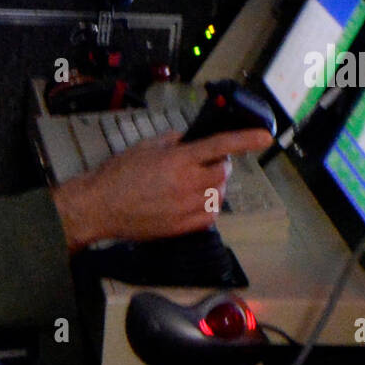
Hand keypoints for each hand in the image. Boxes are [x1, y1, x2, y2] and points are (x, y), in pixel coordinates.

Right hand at [51, 128, 271, 252]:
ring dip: (214, 185)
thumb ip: (172, 141)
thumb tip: (189, 140)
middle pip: (223, 173)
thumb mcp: (144, 146)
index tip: (264, 137)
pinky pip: (209, 216)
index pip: (219, 146)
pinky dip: (208, 206)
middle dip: (219, 164)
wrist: (100, 206)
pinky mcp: (182, 227)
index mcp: (177, 159)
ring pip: (218, 195)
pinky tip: (193, 200)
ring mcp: (186, 208)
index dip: (245, 140)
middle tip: (206, 162)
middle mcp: (186, 183)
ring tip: (194, 182)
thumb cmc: (118, 173)